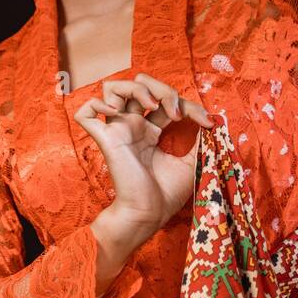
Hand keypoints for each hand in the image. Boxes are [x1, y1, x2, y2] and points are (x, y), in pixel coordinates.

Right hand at [74, 72, 212, 246]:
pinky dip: (97, 104)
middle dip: (161, 88)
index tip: (208, 123)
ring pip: (110, 87)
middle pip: (137, 83)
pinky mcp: (104, 139)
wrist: (147, 214)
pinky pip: (85, 112)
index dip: (190, 105)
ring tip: (151, 105)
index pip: (166, 101)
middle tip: (175, 112)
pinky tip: (117, 113)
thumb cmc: (165, 194)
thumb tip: (211, 121)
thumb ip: (198, 141)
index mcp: (150, 130)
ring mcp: (116, 130)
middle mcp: (132, 125)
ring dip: (134, 88)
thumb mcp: (192, 162)